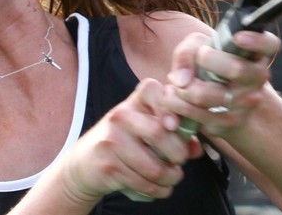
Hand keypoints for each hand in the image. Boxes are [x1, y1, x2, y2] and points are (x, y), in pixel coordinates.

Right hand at [57, 78, 202, 202]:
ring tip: (173, 177)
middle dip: (178, 154)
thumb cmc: (124, 142)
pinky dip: (159, 190)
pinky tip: (161, 188)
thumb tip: (196, 148)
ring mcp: (111, 141)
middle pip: (160, 133)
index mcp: (134, 101)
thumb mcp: (145, 129)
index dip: (171, 106)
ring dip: (171, 177)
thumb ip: (175, 134)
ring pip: (154, 166)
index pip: (154, 91)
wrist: (85, 163)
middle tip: (180, 161)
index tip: (176, 125)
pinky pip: (143, 183)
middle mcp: (120, 116)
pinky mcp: (108, 166)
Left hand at [163, 30, 279, 138]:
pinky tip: (173, 97)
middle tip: (195, 59)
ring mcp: (247, 103)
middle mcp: (258, 78)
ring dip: (181, 88)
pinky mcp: (231, 123)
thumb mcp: (199, 47)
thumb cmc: (210, 66)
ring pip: (206, 95)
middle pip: (237, 69)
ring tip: (174, 82)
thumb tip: (182, 79)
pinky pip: (197, 115)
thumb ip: (188, 51)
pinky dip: (177, 105)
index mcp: (256, 53)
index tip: (237, 37)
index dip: (257, 40)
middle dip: (206, 60)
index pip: (269, 44)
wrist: (221, 103)